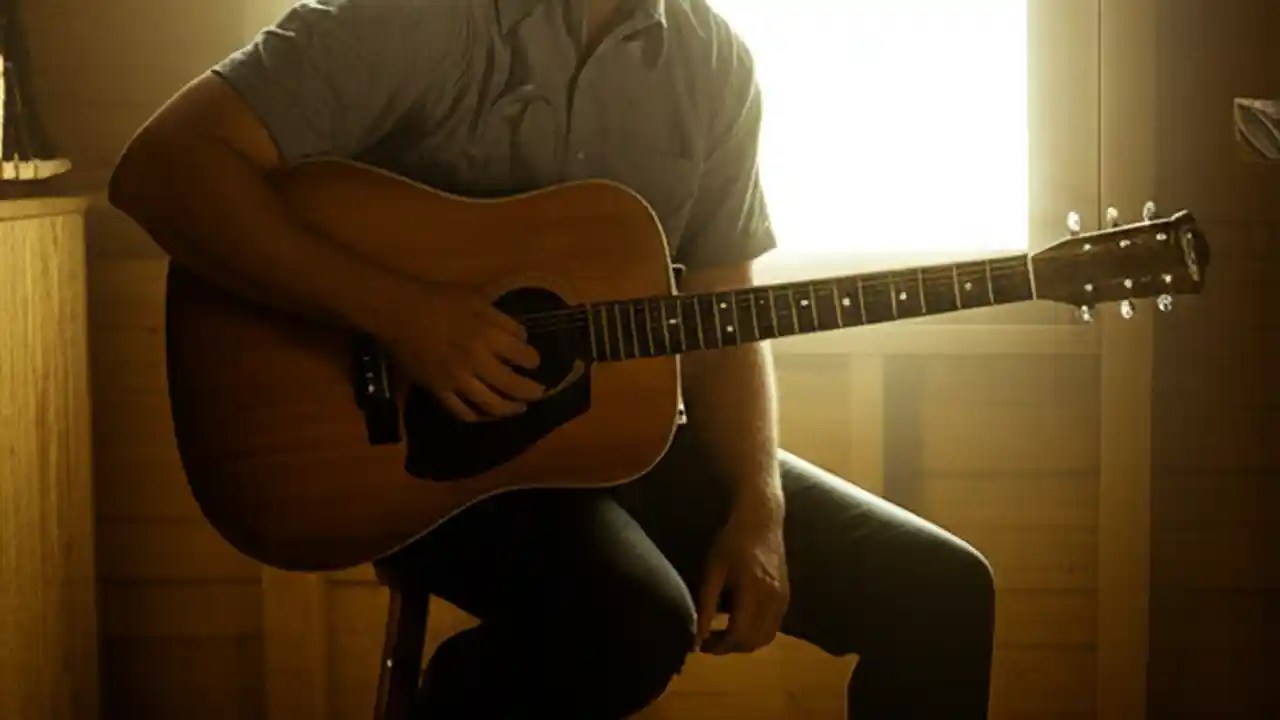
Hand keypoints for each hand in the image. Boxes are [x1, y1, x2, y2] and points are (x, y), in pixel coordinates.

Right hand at [378, 282, 543, 421]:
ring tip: (518, 408)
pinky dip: (478, 416)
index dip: (533, 360)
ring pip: (491, 405)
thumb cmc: (440, 300)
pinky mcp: (440, 391)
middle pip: (512, 385)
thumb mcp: (477, 299)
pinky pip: (462, 412)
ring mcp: (458, 380)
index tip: (534, 362)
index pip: (523, 355)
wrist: (400, 313)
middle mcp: (477, 362)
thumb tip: (522, 339)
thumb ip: (502, 320)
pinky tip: (485, 414)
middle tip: (539, 393)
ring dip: (509, 409)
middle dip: (531, 392)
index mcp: (488, 336)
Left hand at [696, 500, 789, 654]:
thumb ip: (706, 604)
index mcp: (754, 593)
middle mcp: (773, 601)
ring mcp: (783, 600)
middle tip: (709, 640)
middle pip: (753, 642)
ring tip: (723, 633)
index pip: (739, 635)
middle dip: (730, 647)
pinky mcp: (786, 596)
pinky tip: (739, 620)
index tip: (701, 645)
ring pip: (766, 637)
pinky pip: (773, 626)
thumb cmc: (732, 541)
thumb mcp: (713, 570)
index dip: (719, 646)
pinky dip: (756, 632)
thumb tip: (699, 636)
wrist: (762, 520)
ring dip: (744, 642)